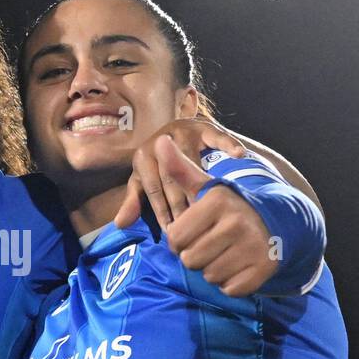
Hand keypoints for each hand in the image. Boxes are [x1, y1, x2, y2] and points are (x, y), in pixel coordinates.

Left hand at [114, 117, 246, 228]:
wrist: (176, 132)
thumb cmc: (158, 165)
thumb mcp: (144, 181)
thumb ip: (134, 202)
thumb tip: (119, 225)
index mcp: (142, 156)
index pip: (152, 189)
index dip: (161, 212)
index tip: (172, 232)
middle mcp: (160, 140)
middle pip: (172, 177)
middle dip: (181, 204)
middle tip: (192, 228)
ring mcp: (184, 131)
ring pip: (192, 162)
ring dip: (201, 186)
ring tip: (209, 208)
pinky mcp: (205, 126)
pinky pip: (218, 135)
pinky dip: (229, 143)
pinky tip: (239, 155)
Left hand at [154, 137, 278, 297]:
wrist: (278, 223)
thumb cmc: (229, 207)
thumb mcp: (206, 187)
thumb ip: (180, 169)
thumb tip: (161, 142)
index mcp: (217, 201)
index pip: (174, 239)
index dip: (179, 240)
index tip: (194, 232)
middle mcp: (237, 222)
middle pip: (190, 260)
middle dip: (195, 256)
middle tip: (211, 245)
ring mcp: (253, 247)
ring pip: (209, 276)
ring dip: (212, 270)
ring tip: (226, 253)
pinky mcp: (264, 269)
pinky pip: (229, 289)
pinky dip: (230, 282)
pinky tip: (240, 265)